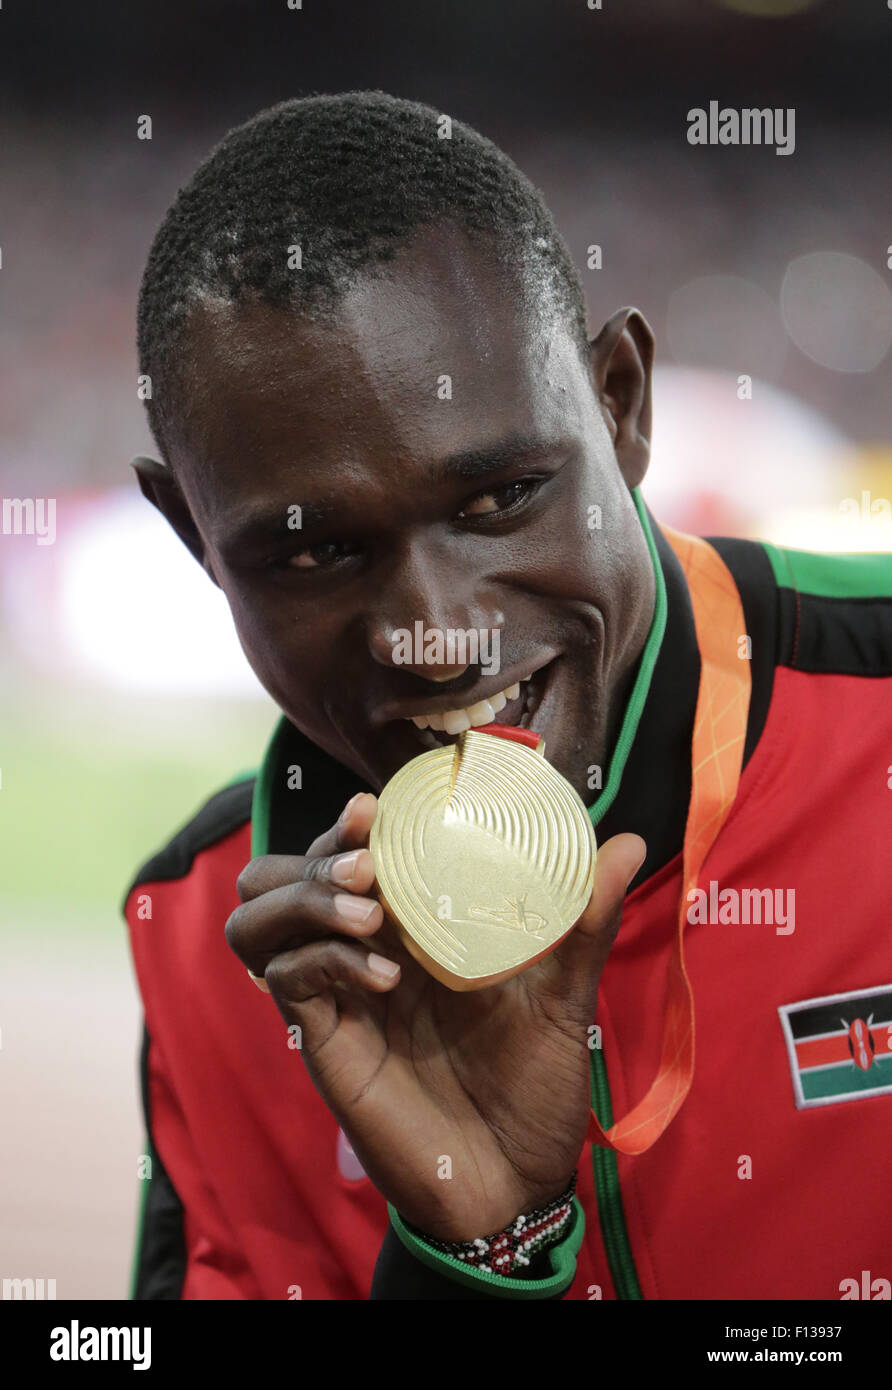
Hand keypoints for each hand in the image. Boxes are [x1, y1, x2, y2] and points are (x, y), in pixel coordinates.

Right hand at [226, 791, 644, 1240]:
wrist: (515, 1183)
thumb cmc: (534, 1086)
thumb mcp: (565, 994)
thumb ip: (585, 920)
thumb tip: (633, 840)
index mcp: (407, 928)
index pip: (348, 850)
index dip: (351, 822)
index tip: (376, 805)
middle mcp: (359, 953)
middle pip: (282, 873)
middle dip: (317, 852)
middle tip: (369, 861)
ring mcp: (334, 996)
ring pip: (257, 919)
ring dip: (302, 897)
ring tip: (367, 909)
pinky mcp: (322, 1041)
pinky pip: (287, 979)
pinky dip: (326, 961)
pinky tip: (385, 977)